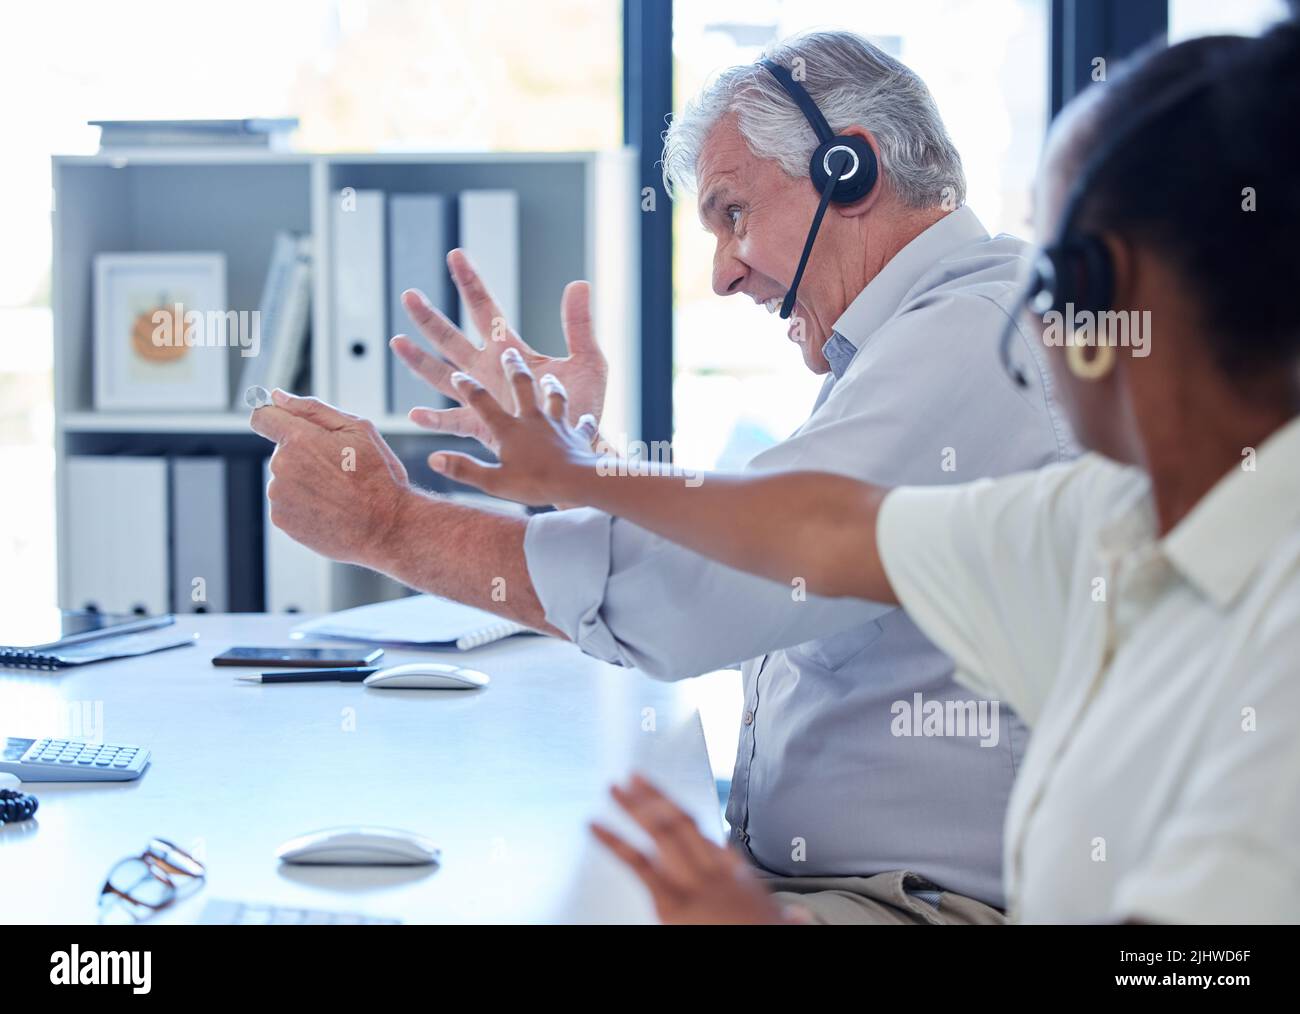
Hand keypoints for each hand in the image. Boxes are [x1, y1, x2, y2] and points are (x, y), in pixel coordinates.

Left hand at [249, 389, 416, 568]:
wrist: (386, 527)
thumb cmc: (377, 477)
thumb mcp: (358, 430)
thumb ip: (313, 409)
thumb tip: (278, 397)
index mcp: (299, 439)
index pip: (262, 417)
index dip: (274, 417)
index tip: (285, 425)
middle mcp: (282, 466)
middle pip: (281, 451)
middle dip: (303, 454)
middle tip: (338, 469)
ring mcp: (279, 495)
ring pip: (284, 478)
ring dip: (303, 480)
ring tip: (337, 493)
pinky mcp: (281, 519)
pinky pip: (286, 502)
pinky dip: (303, 503)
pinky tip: (329, 508)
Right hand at [391, 248, 606, 453]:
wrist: (582, 442)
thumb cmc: (585, 402)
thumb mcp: (587, 361)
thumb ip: (578, 325)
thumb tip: (578, 283)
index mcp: (512, 350)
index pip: (487, 310)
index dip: (471, 283)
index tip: (455, 255)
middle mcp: (490, 370)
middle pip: (452, 339)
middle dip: (430, 319)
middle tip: (408, 295)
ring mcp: (484, 398)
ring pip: (442, 376)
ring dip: (420, 361)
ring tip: (397, 342)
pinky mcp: (484, 427)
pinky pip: (455, 422)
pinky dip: (435, 420)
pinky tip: (415, 414)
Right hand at [427, 348, 600, 506]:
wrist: (578, 481)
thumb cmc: (535, 483)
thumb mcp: (493, 481)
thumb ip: (464, 469)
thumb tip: (433, 459)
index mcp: (509, 429)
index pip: (482, 403)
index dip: (468, 389)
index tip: (457, 375)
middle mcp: (533, 419)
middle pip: (522, 385)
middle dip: (514, 367)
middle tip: (509, 352)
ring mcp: (558, 425)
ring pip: (554, 397)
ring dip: (551, 386)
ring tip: (550, 378)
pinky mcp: (578, 436)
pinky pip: (584, 425)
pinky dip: (586, 422)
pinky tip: (588, 418)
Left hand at [590, 775, 795, 924]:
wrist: (768, 949)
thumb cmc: (768, 936)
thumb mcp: (779, 923)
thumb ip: (786, 917)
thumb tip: (799, 917)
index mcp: (736, 874)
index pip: (705, 836)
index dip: (678, 815)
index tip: (659, 799)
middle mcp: (714, 870)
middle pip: (680, 823)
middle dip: (654, 798)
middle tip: (632, 776)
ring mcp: (693, 883)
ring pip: (662, 833)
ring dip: (634, 808)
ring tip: (614, 788)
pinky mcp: (673, 902)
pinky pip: (639, 864)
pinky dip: (613, 841)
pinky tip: (594, 825)